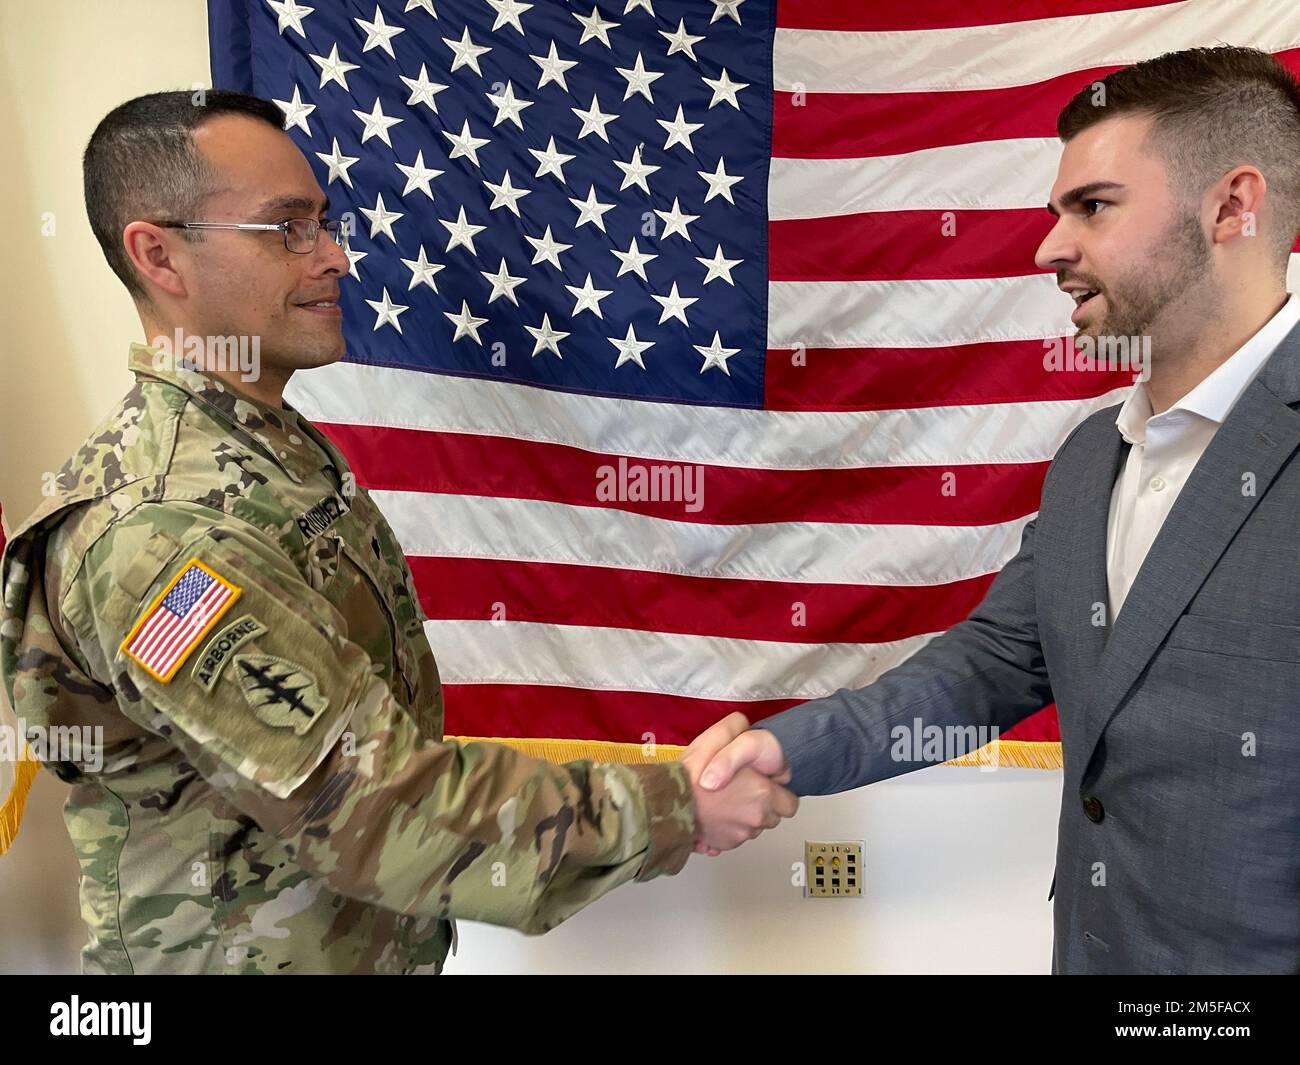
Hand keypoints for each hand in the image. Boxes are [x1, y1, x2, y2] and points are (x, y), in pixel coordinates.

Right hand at [681, 713, 796, 855]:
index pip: (791, 803)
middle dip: (761, 805)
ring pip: (751, 828)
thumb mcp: (716, 736)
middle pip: (771, 817)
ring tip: (722, 801)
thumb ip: (735, 727)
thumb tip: (745, 724)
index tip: (763, 784)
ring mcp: (739, 836)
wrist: (664, 803)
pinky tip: (711, 815)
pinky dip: (725, 829)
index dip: (779, 793)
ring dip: (742, 818)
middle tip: (740, 790)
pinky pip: (731, 838)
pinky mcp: (722, 846)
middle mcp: (755, 819)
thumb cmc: (691, 773)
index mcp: (763, 794)